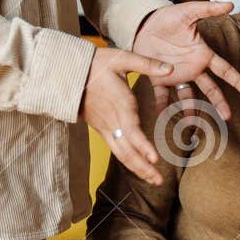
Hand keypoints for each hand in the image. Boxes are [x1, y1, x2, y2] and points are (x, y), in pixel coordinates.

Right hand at [79, 46, 175, 185]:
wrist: (68, 72)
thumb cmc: (97, 64)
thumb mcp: (122, 58)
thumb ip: (147, 64)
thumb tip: (171, 68)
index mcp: (120, 104)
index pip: (132, 130)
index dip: (143, 146)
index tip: (154, 158)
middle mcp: (113, 120)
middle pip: (127, 150)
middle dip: (143, 167)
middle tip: (159, 180)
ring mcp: (105, 127)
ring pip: (120, 153)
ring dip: (137, 168)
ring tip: (153, 180)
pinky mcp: (101, 129)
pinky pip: (115, 149)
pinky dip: (128, 160)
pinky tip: (138, 167)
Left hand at [132, 1, 239, 118]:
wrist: (144, 23)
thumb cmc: (168, 17)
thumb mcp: (188, 12)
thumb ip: (208, 9)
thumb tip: (230, 4)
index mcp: (202, 54)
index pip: (224, 69)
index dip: (237, 81)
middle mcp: (192, 68)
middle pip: (210, 89)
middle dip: (219, 103)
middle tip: (227, 117)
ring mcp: (176, 75)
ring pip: (187, 96)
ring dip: (191, 111)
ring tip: (193, 126)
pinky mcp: (158, 79)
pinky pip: (161, 96)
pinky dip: (162, 108)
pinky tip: (163, 119)